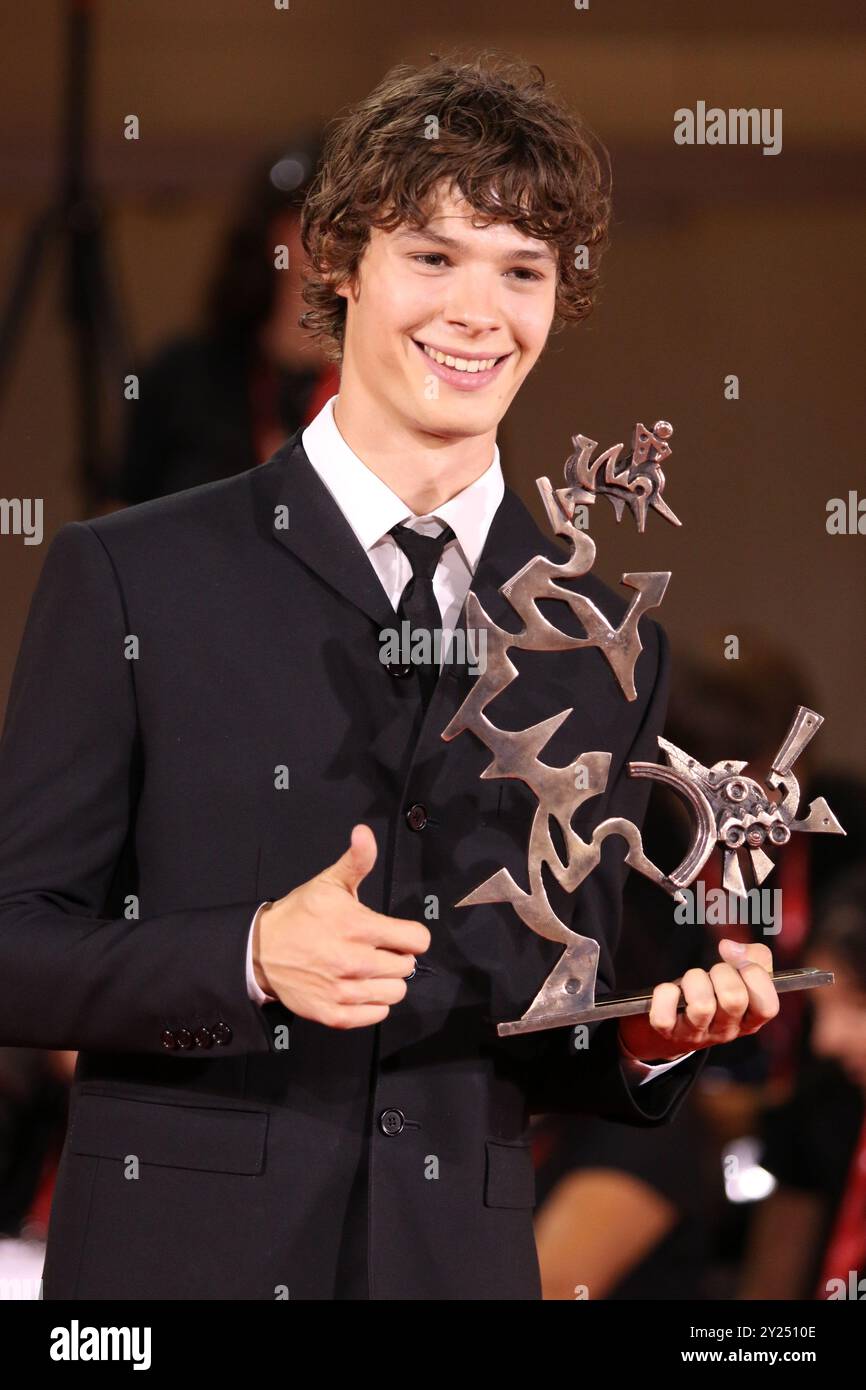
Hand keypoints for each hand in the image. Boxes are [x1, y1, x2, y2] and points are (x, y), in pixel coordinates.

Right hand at [252, 823, 430, 1028]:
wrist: (261, 951)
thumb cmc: (300, 915)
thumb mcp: (329, 883)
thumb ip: (357, 860)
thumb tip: (364, 832)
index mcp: (359, 927)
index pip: (417, 940)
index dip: (410, 935)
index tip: (396, 934)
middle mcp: (356, 961)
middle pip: (407, 966)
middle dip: (395, 956)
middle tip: (373, 949)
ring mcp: (345, 991)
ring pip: (396, 992)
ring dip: (386, 981)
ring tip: (366, 969)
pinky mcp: (335, 1014)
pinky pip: (377, 1015)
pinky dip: (371, 1004)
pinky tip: (357, 987)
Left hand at [618, 939, 779, 1061]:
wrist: (677, 1025)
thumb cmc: (715, 992)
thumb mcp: (741, 976)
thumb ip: (754, 956)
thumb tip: (729, 947)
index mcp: (750, 1019)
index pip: (768, 1007)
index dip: (757, 978)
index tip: (743, 965)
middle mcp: (727, 1031)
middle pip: (734, 999)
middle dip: (722, 972)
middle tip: (713, 973)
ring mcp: (698, 1035)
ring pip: (702, 1005)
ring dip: (694, 980)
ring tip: (691, 982)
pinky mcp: (669, 1034)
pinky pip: (665, 1017)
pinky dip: (665, 994)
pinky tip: (670, 992)